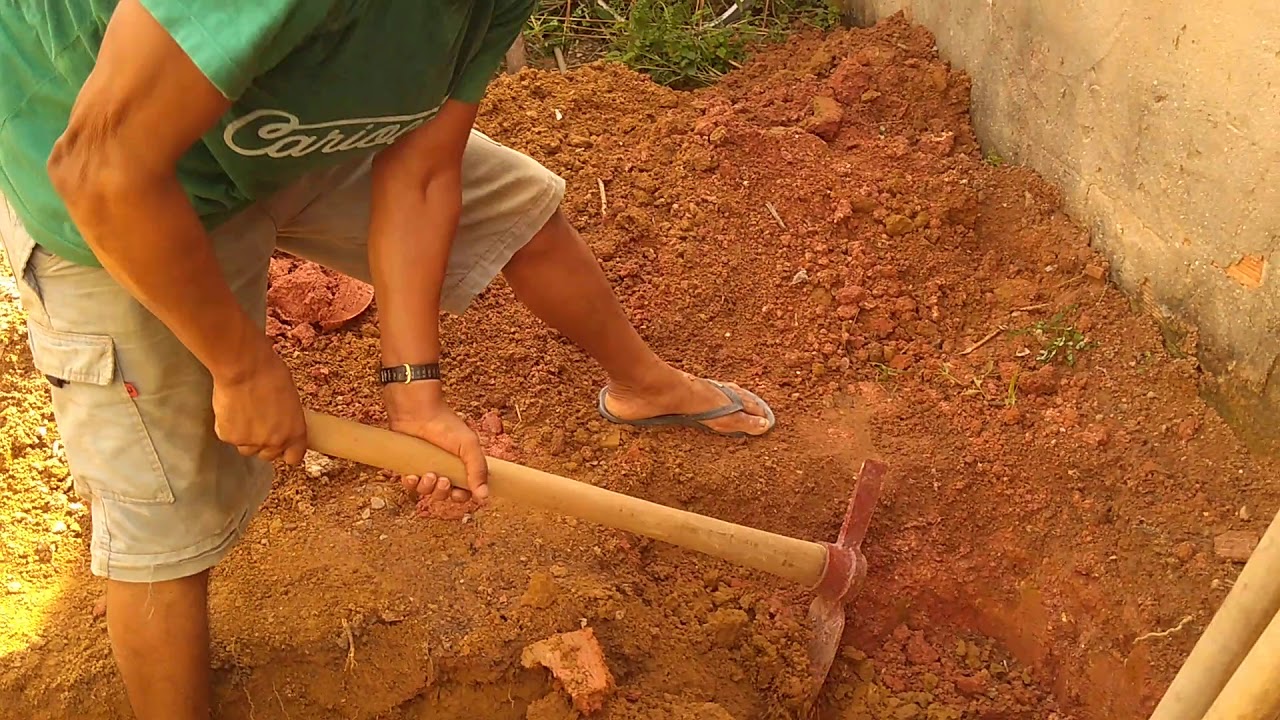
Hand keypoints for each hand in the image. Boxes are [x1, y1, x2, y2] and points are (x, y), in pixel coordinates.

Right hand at [211, 336, 307, 463]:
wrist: (245, 367)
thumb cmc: (270, 374)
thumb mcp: (290, 399)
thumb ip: (286, 419)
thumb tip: (280, 423)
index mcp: (295, 432)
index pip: (294, 457)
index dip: (286, 452)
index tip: (282, 447)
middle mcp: (275, 442)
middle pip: (267, 455)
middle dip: (263, 443)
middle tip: (257, 424)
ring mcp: (251, 442)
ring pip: (246, 448)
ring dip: (244, 437)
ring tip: (242, 413)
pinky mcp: (229, 437)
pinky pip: (227, 436)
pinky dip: (226, 426)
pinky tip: (229, 408)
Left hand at [385, 382, 489, 503]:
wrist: (418, 412)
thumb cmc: (446, 425)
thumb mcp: (469, 446)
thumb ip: (478, 470)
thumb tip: (484, 496)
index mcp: (460, 465)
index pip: (463, 491)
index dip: (461, 496)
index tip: (458, 493)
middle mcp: (443, 469)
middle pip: (444, 494)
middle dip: (443, 492)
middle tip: (443, 480)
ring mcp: (425, 468)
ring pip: (426, 491)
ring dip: (427, 488)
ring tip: (429, 474)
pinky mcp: (409, 466)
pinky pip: (409, 485)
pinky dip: (411, 484)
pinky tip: (412, 476)